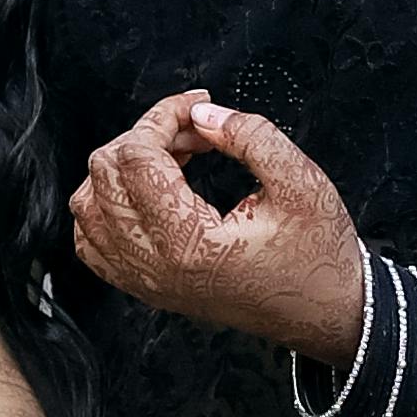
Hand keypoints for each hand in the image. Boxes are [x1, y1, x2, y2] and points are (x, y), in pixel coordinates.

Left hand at [67, 90, 368, 361]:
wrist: (328, 313)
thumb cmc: (319, 255)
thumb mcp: (302, 182)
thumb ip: (250, 136)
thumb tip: (200, 114)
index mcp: (190, 242)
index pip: (138, 157)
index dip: (163, 115)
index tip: (197, 103)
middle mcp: (156, 266)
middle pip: (104, 175)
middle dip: (145, 136)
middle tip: (193, 130)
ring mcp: (147, 281)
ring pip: (88, 207)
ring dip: (122, 169)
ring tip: (171, 159)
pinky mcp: (149, 288)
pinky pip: (94, 243)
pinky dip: (108, 207)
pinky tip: (149, 192)